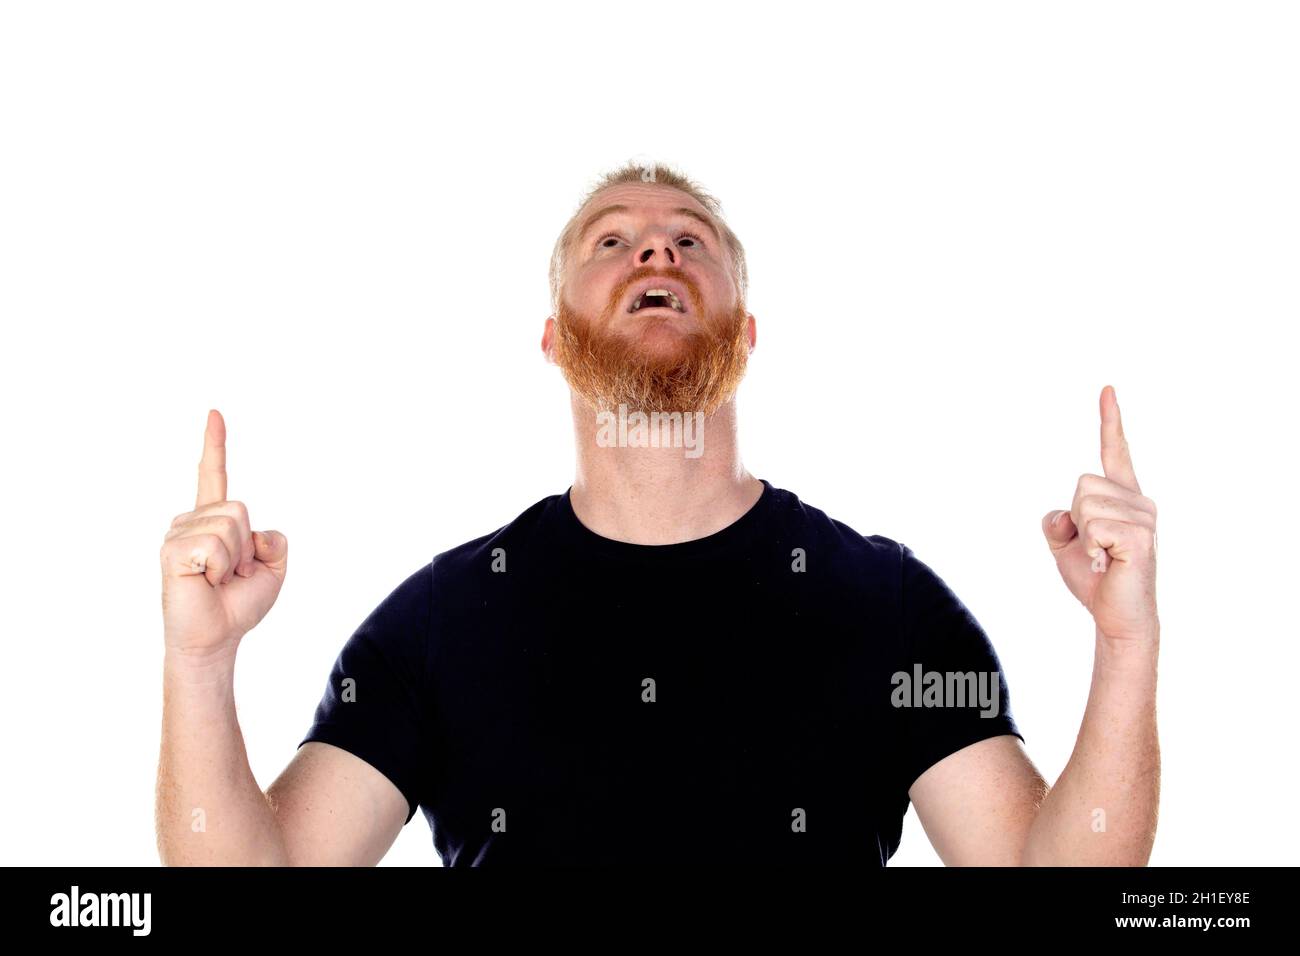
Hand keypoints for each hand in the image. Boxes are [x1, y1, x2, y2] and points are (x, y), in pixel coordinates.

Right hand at [159, 410, 288, 656]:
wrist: (217, 637)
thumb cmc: (238, 605)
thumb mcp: (272, 569)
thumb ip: (275, 541)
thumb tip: (256, 530)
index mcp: (214, 521)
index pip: (213, 476)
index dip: (214, 445)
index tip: (215, 414)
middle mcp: (191, 521)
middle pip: (241, 509)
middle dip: (247, 548)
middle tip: (230, 575)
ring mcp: (178, 534)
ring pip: (231, 525)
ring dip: (234, 560)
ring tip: (216, 580)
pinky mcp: (172, 551)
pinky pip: (215, 545)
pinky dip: (220, 568)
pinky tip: (204, 582)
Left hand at [1042, 386, 1157, 642]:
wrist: (1115, 615)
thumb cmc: (1094, 578)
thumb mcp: (1064, 542)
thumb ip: (1058, 519)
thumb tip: (1064, 513)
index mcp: (1122, 497)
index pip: (1115, 452)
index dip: (1110, 420)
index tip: (1107, 390)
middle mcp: (1139, 501)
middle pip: (1082, 484)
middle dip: (1074, 518)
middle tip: (1093, 547)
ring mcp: (1144, 517)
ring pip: (1084, 504)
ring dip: (1081, 535)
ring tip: (1101, 556)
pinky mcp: (1141, 536)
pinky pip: (1092, 526)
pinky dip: (1088, 548)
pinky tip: (1106, 563)